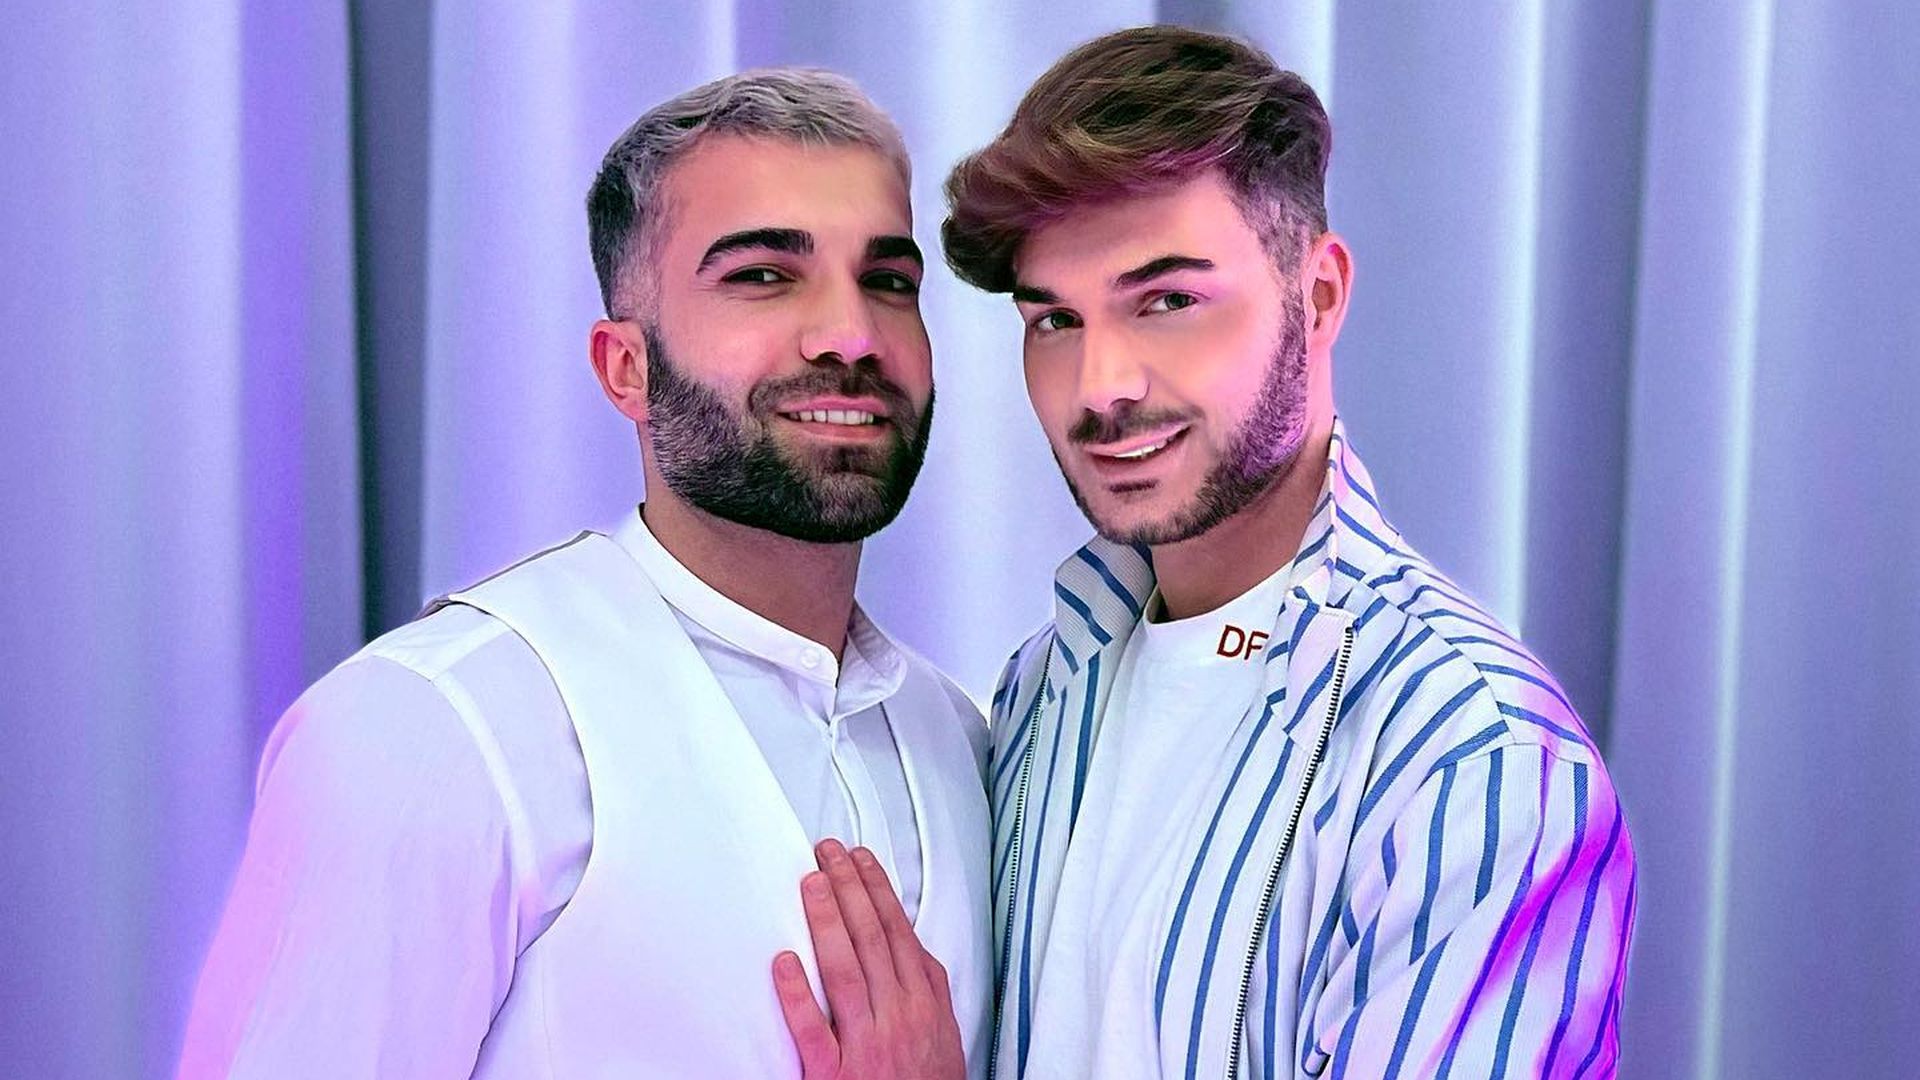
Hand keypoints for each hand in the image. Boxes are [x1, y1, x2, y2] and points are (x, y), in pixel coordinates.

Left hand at [771, 839, 963, 1078]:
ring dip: (826, 922)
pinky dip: (799, 996)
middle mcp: (897, 1018)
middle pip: (871, 939)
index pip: (897, 932)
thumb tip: (913, 946)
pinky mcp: (836, 1077)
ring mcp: (867, 1046)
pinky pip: (814, 1032)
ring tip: (809, 883)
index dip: (877, 889)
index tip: (858, 858)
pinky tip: (783, 963)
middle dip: (849, 889)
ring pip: (845, 971)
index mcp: (923, 1005)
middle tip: (827, 852)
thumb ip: (929, 989)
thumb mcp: (945, 1034)